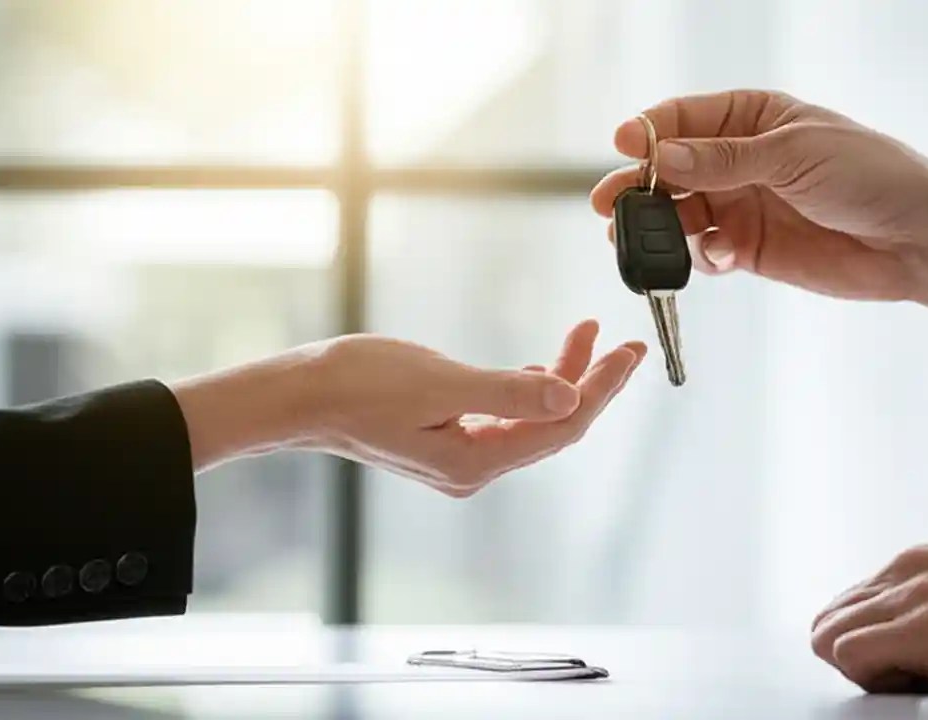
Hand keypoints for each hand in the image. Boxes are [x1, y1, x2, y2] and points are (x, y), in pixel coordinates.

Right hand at [172, 319, 645, 496]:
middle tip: (622, 342)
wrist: (297, 397)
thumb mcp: (439, 382)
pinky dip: (527, 386)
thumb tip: (567, 394)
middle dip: (591, 381)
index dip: (601, 387)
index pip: (561, 425)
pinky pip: (505, 417)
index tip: (629, 351)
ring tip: (585, 335)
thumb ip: (507, 388)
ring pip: (531, 418)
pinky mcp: (444, 438)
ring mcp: (458, 456)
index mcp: (475, 461)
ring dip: (560, 377)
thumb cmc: (356, 385)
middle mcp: (473, 468)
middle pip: (554, 425)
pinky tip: (538, 364)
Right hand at [590, 90, 927, 353]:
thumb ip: (721, 160)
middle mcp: (742, 161)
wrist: (919, 240)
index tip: (624, 148)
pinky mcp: (752, 250)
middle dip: (641, 187)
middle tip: (611, 206)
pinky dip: (703, 257)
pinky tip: (721, 258)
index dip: (650, 133)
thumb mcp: (792, 155)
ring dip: (663, 228)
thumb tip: (660, 157)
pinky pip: (708, 251)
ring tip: (645, 243)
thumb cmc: (870, 176)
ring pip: (682, 214)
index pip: (684, 118)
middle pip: (672, 170)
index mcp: (754, 118)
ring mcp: (744, 206)